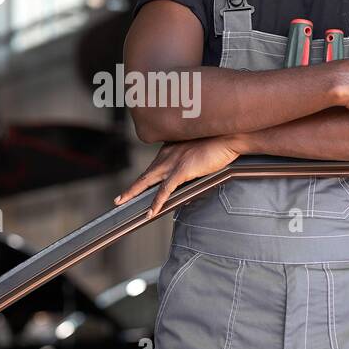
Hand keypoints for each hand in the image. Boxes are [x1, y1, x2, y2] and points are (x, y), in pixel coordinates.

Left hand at [114, 135, 243, 217]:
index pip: (153, 167)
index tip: (137, 187)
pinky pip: (165, 189)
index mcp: (171, 148)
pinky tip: (151, 212)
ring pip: (148, 181)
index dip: (145, 179)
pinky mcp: (182, 169)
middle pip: (145, 174)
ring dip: (134, 193)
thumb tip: (190, 176)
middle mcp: (168, 154)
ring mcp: (173, 161)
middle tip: (118, 199)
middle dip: (131, 188)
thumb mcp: (199, 152)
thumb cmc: (219, 142)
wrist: (230, 136)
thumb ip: (190, 163)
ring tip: (122, 203)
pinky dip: (157, 202)